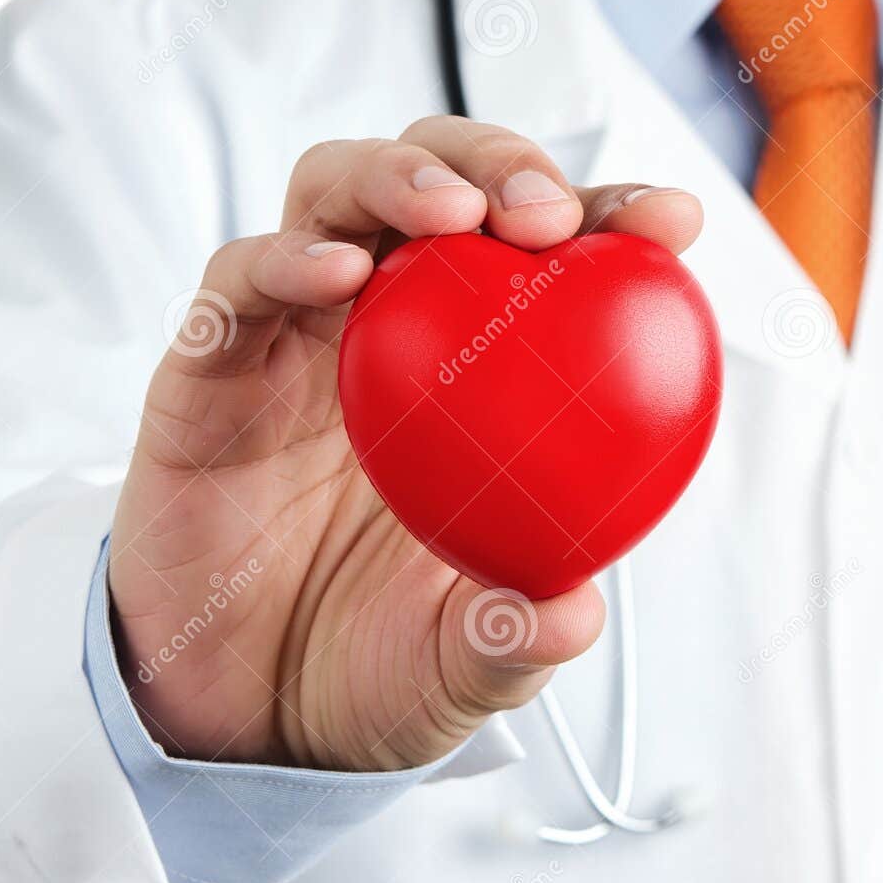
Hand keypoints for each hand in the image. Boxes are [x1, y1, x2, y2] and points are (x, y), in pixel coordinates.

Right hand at [108, 117, 702, 770]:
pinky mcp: (209, 367)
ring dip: (398, 178)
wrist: (239, 716)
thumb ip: (515, 638)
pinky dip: (280, 258)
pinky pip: (235, 282)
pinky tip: (334, 275)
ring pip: (335, 193)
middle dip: (500, 166)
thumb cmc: (370, 667)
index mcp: (477, 383)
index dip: (611, 223)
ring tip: (450, 214)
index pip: (549, 266)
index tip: (673, 221)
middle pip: (443, 187)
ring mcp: (298, 340)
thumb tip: (572, 612)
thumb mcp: (464, 667)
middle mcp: (392, 335)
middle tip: (547, 214)